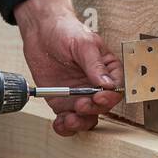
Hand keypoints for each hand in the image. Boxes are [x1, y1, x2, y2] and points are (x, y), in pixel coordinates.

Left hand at [15, 0, 123, 135]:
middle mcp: (95, 85)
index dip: (109, 96)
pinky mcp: (62, 102)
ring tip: (69, 119)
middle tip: (80, 104)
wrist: (41, 31)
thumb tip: (108, 85)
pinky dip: (64, 126)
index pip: (116, 88)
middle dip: (92, 109)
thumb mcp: (84, 44)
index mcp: (107, 69)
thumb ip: (95, 65)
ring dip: (79, 123)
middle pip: (102, 107)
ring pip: (87, 117)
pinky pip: (67, 119)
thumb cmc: (66, 31)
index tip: (98, 96)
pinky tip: (59, 123)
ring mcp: (79, 95)